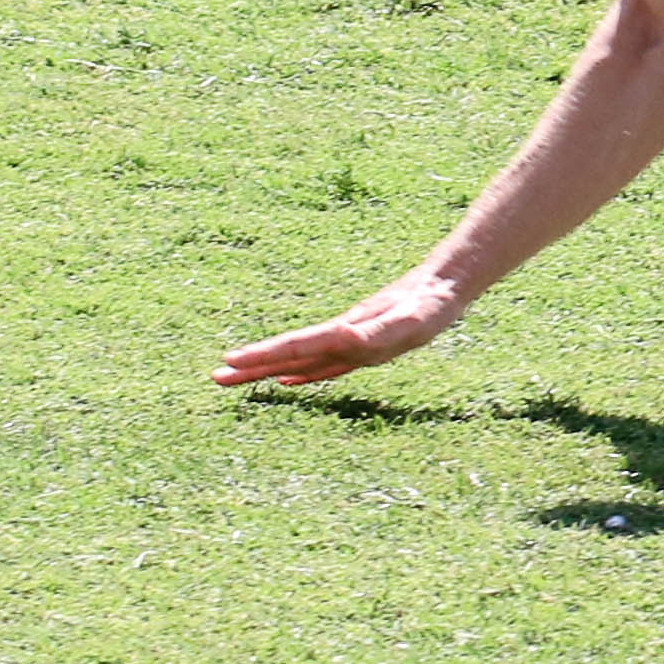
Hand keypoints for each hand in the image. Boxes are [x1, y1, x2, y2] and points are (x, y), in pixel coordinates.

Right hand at [218, 271, 460, 389]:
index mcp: (346, 332)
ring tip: (235, 378)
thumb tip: (345, 337)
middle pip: (289, 354)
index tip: (230, 364)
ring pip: (300, 359)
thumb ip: (379, 331)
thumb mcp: (411, 321)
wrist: (448, 282)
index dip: (264, 357)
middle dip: (253, 366)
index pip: (297, 346)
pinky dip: (302, 373)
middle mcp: (341, 336)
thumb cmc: (432, 306)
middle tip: (215, 378)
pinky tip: (288, 381)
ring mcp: (348, 340)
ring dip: (268, 369)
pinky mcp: (361, 344)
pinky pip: (324, 364)